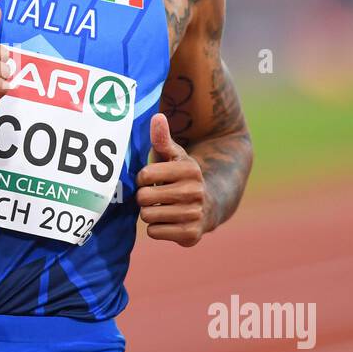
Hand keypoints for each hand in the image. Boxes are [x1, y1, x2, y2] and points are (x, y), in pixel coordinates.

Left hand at [135, 112, 208, 245]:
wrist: (210, 205)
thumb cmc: (182, 177)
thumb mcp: (175, 156)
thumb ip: (162, 138)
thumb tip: (157, 117)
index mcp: (190, 170)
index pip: (144, 175)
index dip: (142, 178)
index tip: (151, 179)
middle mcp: (195, 192)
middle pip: (143, 198)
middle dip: (144, 197)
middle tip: (156, 195)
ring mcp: (194, 214)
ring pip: (147, 216)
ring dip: (150, 213)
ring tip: (163, 207)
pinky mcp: (191, 234)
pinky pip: (154, 232)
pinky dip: (156, 228)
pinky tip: (168, 221)